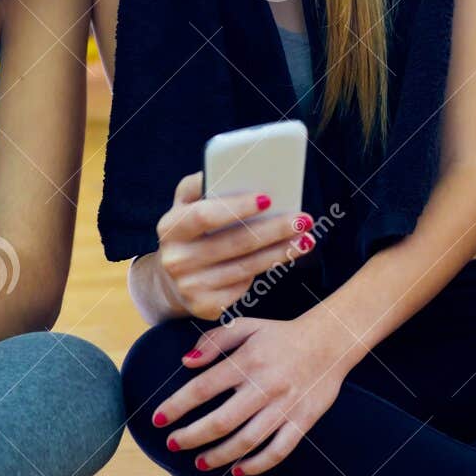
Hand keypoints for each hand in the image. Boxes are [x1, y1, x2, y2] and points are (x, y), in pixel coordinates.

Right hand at [153, 172, 315, 319]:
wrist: (170, 280)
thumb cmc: (190, 232)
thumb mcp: (186, 204)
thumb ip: (202, 185)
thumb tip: (234, 167)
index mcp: (171, 227)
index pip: (205, 216)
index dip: (237, 207)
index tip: (268, 198)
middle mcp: (176, 259)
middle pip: (234, 243)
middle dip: (273, 230)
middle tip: (303, 219)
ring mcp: (190, 287)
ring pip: (247, 267)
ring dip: (280, 251)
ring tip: (306, 238)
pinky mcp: (205, 307)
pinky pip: (244, 287)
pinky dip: (267, 270)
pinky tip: (285, 256)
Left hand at [154, 316, 350, 475]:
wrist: (331, 340)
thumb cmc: (281, 335)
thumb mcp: (246, 326)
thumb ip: (214, 341)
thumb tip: (186, 362)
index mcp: (246, 362)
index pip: (202, 388)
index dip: (177, 406)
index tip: (158, 419)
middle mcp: (264, 387)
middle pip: (221, 421)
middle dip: (191, 436)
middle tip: (172, 444)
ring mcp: (284, 407)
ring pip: (246, 441)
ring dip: (218, 456)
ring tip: (199, 462)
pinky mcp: (302, 422)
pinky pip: (278, 451)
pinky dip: (256, 465)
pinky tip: (237, 470)